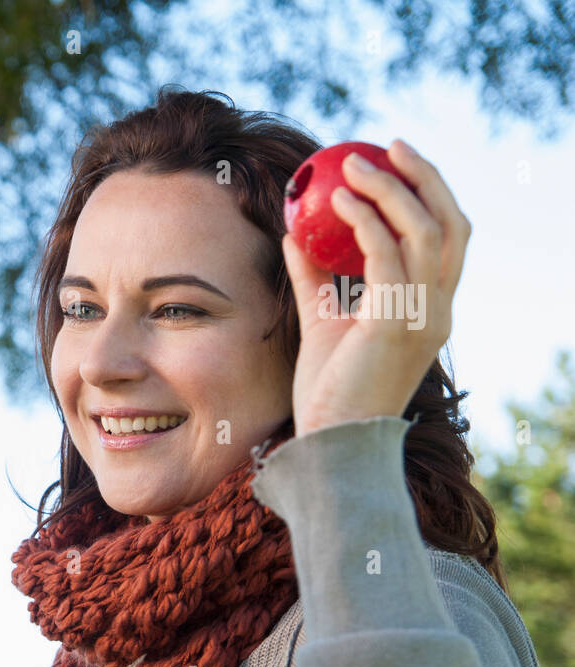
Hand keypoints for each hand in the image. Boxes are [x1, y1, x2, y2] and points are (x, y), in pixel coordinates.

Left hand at [282, 139, 471, 436]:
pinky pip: (388, 255)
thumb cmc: (328, 393)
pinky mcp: (396, 323)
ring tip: (352, 165)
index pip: (447, 240)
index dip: (429, 195)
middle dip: (424, 177)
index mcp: (430, 310)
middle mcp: (438, 310)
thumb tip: (293, 236)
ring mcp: (423, 316)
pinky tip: (340, 201)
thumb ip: (314, 280)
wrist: (331, 443)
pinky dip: (367, 220)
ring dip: (390, 188)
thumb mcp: (322, 323)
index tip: (396, 164)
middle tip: (388, 146)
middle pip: (451, 224)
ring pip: (425, 230)